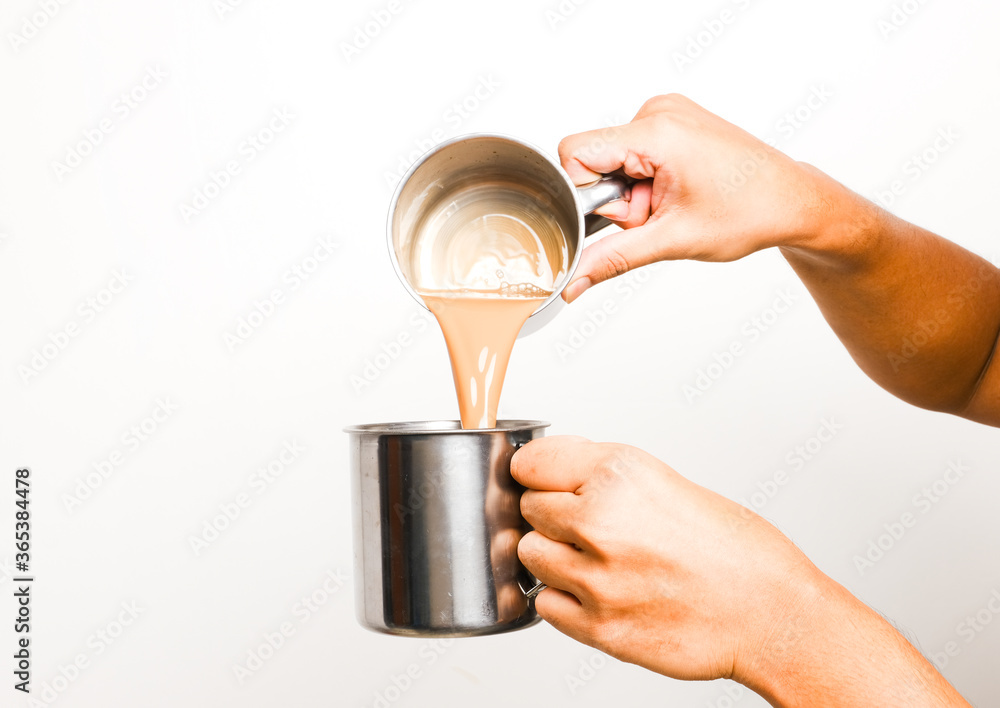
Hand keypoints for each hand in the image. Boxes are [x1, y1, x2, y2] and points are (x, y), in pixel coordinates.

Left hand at [511, 436, 971, 705]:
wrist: (771, 613)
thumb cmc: (733, 548)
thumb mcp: (663, 480)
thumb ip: (598, 473)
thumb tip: (544, 470)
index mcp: (619, 475)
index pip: (528, 464)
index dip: (536, 473)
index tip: (541, 480)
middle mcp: (602, 521)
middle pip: (526, 508)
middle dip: (549, 515)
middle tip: (586, 525)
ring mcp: (597, 577)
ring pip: (529, 554)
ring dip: (552, 557)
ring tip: (594, 560)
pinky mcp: (598, 626)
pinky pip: (545, 603)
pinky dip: (563, 599)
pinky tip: (598, 591)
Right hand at [558, 94, 853, 301]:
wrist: (792, 201)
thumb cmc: (750, 213)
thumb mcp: (673, 241)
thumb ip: (613, 259)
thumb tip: (572, 280)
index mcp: (657, 130)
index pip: (576, 152)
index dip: (583, 193)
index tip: (620, 215)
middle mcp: (658, 111)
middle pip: (595, 160)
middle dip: (617, 200)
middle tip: (658, 215)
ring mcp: (666, 113)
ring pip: (612, 161)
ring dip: (632, 194)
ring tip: (672, 205)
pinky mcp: (672, 122)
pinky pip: (631, 154)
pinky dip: (643, 182)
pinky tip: (675, 193)